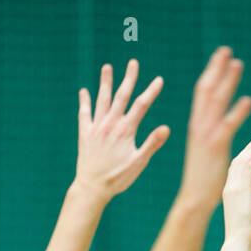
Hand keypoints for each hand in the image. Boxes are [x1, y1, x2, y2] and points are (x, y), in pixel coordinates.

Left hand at [74, 60, 168, 200]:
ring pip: (102, 100)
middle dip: (129, 78)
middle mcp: (110, 124)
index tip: (159, 79)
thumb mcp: (139, 163)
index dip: (151, 91)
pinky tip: (84, 91)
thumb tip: (166, 128)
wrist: (92, 188)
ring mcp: (96, 127)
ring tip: (107, 67)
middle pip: (121, 96)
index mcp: (125, 130)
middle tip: (133, 63)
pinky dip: (84, 102)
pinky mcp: (85, 134)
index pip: (141, 105)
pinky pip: (84, 114)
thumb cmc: (118, 178)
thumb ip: (152, 144)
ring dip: (105, 83)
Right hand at [179, 47, 250, 211]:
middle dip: (217, 69)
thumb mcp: (206, 149)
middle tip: (227, 49)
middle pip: (207, 90)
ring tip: (238, 64)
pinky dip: (238, 112)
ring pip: (216, 102)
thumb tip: (219, 125)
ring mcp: (206, 134)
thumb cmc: (203, 176)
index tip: (221, 56)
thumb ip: (212, 133)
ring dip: (228, 82)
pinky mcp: (216, 147)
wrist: (194, 197)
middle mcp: (199, 125)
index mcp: (196, 124)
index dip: (212, 72)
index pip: (203, 92)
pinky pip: (228, 126)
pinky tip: (248, 100)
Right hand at [222, 135, 250, 250]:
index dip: (244, 159)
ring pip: (243, 161)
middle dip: (248, 150)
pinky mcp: (241, 188)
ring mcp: (233, 187)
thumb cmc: (245, 238)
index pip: (235, 172)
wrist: (239, 243)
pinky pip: (250, 167)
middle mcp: (229, 188)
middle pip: (238, 163)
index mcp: (230, 195)